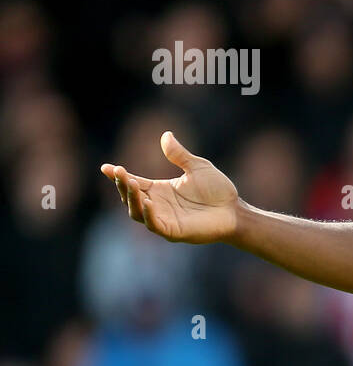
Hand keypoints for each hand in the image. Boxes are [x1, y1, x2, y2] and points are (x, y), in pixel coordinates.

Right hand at [99, 131, 239, 244]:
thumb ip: (179, 155)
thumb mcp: (197, 167)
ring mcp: (164, 219)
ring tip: (131, 183)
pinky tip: (148, 202)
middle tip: (119, 172)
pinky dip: (149, 215)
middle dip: (122, 185)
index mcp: (160, 190)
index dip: (118, 176)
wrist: (235, 210)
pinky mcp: (173, 231)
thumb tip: (166, 135)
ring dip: (132, 199)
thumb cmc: (218, 190)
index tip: (105, 167)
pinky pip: (155, 224)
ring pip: (137, 212)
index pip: (134, 182)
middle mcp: (158, 205)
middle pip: (131, 197)